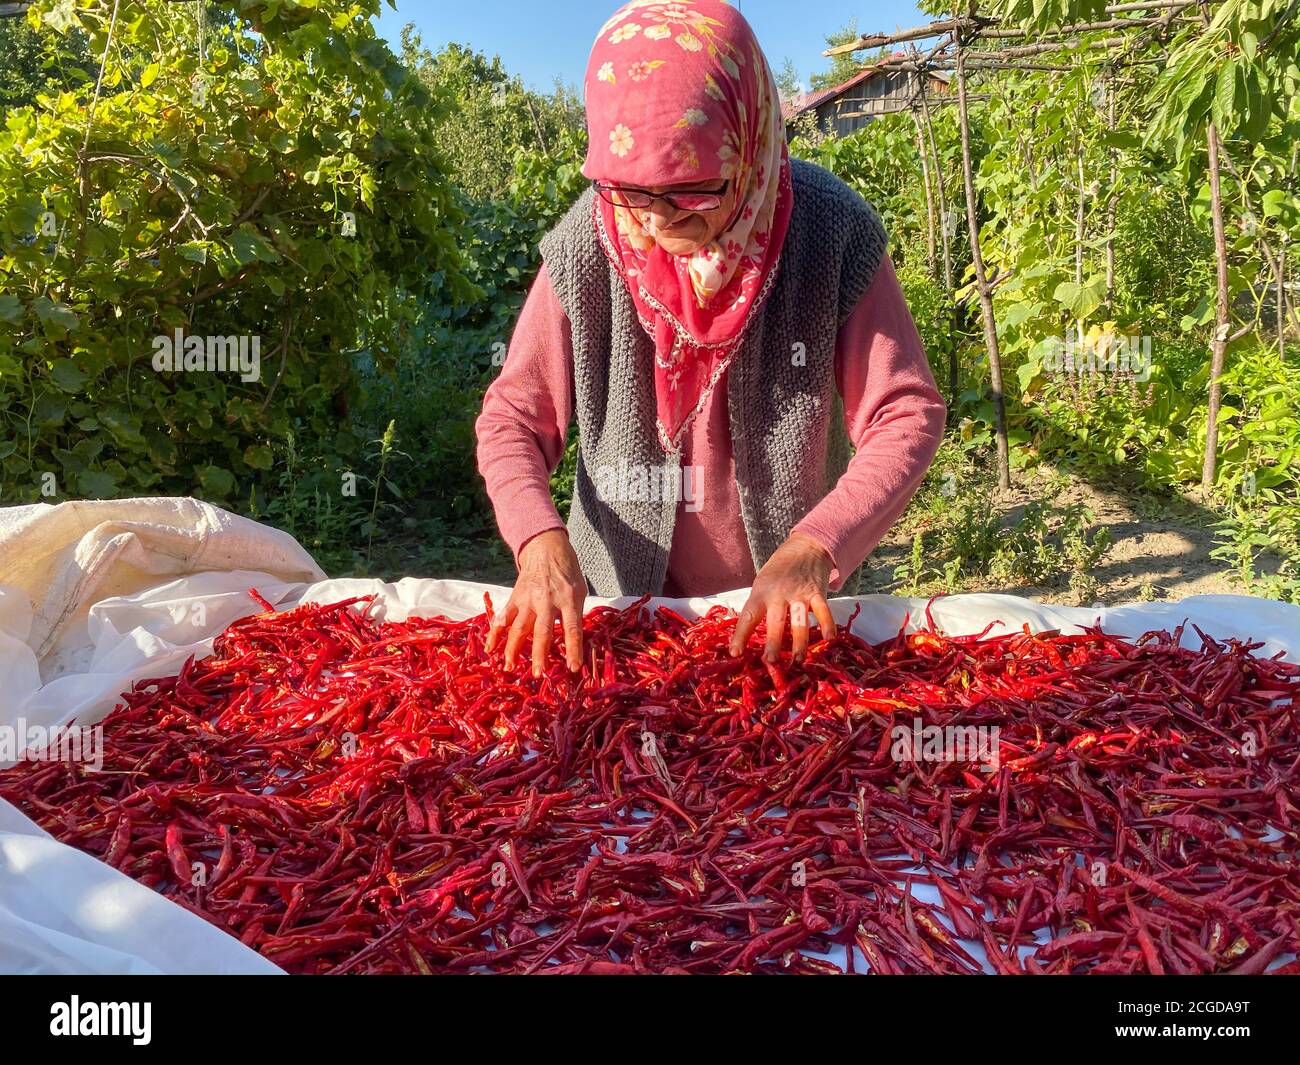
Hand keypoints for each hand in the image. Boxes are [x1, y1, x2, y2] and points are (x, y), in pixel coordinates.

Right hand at [486, 529, 586, 676]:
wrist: (546, 548)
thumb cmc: (568, 573)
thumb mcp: (579, 591)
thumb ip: (574, 615)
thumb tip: (570, 644)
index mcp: (569, 599)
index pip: (573, 628)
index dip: (573, 649)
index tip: (574, 668)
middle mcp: (547, 600)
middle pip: (543, 631)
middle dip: (540, 654)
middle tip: (539, 674)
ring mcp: (528, 599)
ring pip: (519, 627)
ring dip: (514, 649)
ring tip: (510, 667)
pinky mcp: (515, 597)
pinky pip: (504, 617)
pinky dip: (495, 633)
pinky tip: (490, 648)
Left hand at [729, 533, 836, 661]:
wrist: (805, 547)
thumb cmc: (778, 571)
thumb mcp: (762, 583)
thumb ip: (758, 606)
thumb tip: (748, 636)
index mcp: (761, 592)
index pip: (748, 616)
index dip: (741, 635)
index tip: (735, 653)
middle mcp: (779, 594)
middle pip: (775, 621)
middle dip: (773, 642)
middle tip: (771, 661)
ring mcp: (800, 593)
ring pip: (799, 620)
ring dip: (799, 642)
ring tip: (798, 660)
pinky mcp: (818, 592)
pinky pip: (823, 610)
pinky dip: (828, 624)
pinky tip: (829, 639)